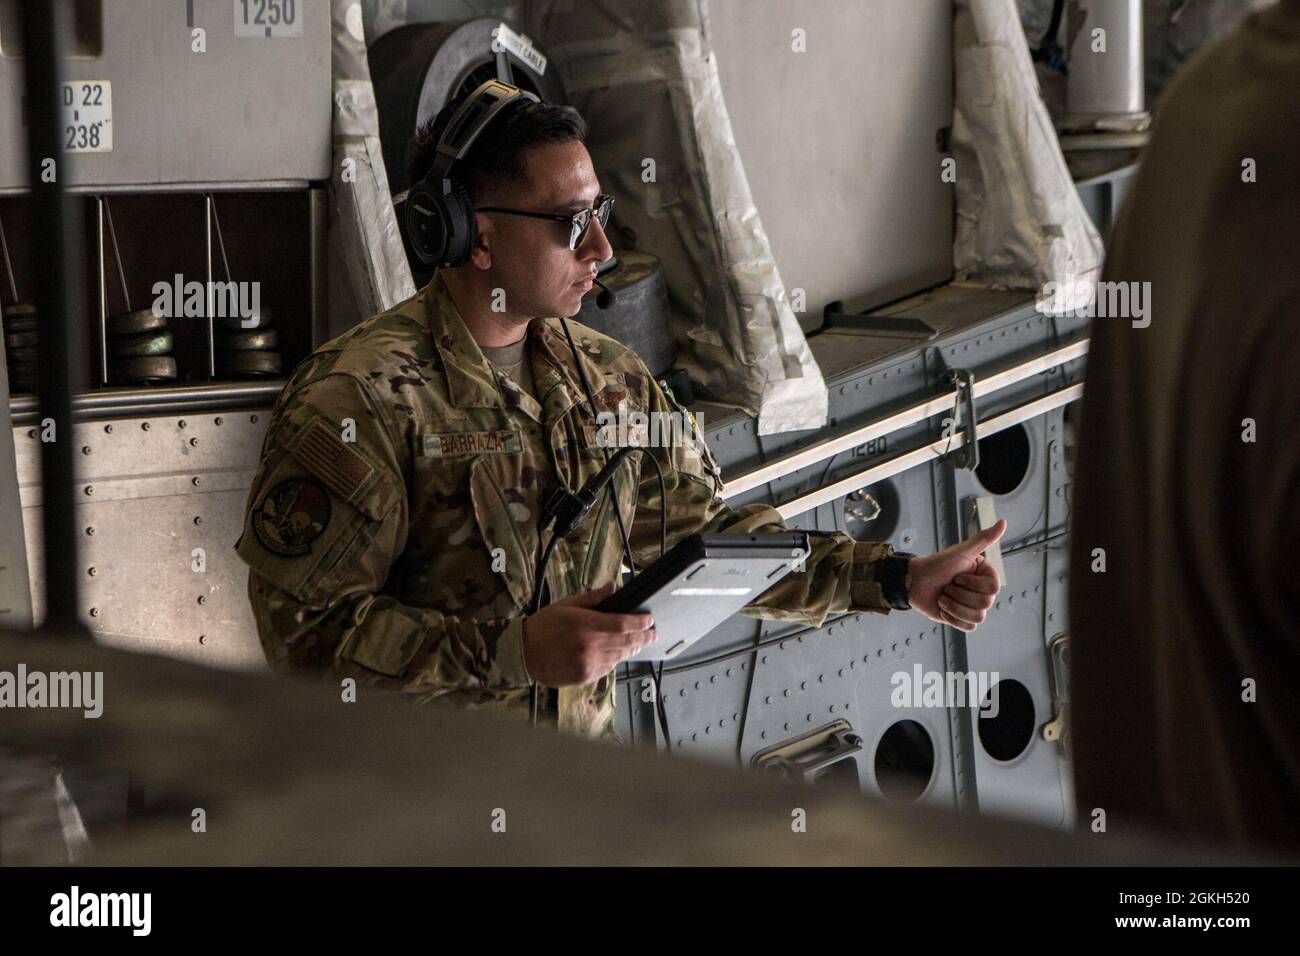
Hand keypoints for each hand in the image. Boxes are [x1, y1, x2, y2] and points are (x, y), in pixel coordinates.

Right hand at [522, 581, 656, 685]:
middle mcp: (590, 647)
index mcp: (586, 625)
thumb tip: (613, 588)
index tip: (649, 619)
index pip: (623, 624)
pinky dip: (614, 660)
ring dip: (631, 649)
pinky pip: (608, 668)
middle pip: (627, 642)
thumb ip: (593, 598)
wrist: (524, 653)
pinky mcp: (585, 677)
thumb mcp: (566, 605)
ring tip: (637, 642)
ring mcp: (589, 664)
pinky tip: (614, 654)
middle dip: (644, 637)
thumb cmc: (543, 626)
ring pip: (620, 657)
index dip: (640, 622)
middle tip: (653, 633)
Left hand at [905, 519, 1006, 631]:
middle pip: (985, 603)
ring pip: (978, 617)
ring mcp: (972, 606)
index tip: (958, 575)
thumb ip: (984, 538)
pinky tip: (944, 608)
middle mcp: (982, 591)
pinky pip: (969, 627)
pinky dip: (953, 618)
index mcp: (985, 575)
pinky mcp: (962, 619)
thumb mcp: (962, 551)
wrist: (915, 582)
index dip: (972, 583)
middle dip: (959, 594)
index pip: (993, 588)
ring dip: (954, 606)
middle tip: (948, 585)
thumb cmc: (936, 564)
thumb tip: (1003, 522)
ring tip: (944, 596)